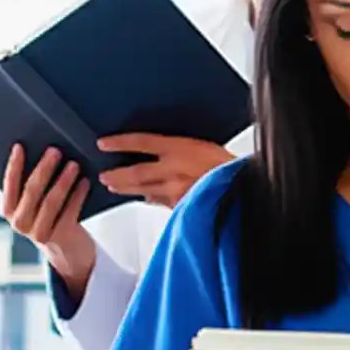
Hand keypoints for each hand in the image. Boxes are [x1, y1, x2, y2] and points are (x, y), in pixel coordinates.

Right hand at [2, 144, 94, 283]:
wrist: (68, 253)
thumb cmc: (51, 220)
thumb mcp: (35, 206)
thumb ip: (33, 187)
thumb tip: (41, 153)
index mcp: (10, 211)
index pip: (9, 185)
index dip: (14, 166)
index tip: (20, 146)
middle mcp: (20, 223)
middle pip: (32, 191)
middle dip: (44, 168)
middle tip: (55, 151)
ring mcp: (39, 232)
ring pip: (52, 201)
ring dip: (64, 180)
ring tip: (74, 164)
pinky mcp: (60, 236)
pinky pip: (70, 211)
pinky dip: (78, 194)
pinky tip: (86, 182)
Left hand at [97, 133, 233, 208]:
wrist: (246, 188)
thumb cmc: (231, 167)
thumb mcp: (207, 146)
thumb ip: (184, 148)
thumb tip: (163, 147)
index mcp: (181, 148)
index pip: (141, 142)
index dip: (120, 143)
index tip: (103, 143)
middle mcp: (174, 169)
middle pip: (136, 171)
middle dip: (116, 174)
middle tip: (103, 174)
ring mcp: (177, 190)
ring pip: (143, 190)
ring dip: (126, 189)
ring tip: (114, 187)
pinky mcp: (183, 206)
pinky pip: (161, 203)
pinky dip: (151, 199)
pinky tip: (144, 198)